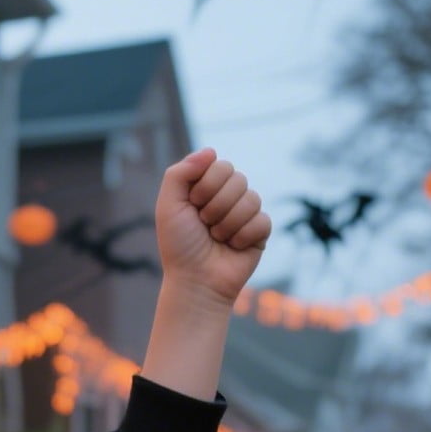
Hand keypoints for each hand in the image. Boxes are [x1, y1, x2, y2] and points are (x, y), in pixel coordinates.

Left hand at [155, 149, 270, 307]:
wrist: (195, 280)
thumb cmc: (179, 245)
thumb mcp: (168, 206)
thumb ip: (179, 173)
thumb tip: (210, 151)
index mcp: (207, 186)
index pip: (220, 165)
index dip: (205, 187)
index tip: (192, 206)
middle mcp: (228, 196)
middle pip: (238, 179)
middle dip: (216, 206)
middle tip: (204, 225)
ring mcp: (246, 212)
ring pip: (252, 199)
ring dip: (227, 223)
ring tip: (216, 238)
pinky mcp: (260, 231)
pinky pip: (262, 220)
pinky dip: (242, 236)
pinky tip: (233, 247)